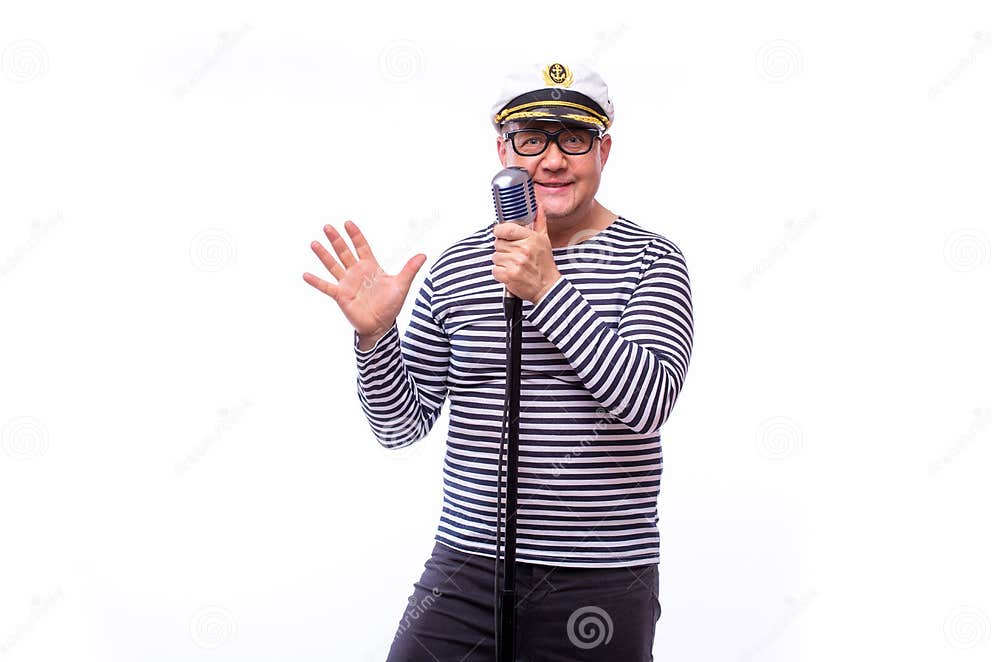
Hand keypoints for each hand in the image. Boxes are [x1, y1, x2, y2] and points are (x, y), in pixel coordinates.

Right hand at [303, 220, 425, 337]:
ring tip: (314, 243)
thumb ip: (410, 269)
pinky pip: (326, 287)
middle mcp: (356, 272)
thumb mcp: (401, 285)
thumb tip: (423, 255)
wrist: (381, 326)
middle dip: (336, 240)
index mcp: (370, 266)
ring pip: (333, 265)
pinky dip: (316, 282)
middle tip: (328, 227)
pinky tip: (306, 274)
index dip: (355, 235)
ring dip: (324, 255)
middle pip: (344, 252)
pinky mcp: (340, 295)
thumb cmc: (391, 305)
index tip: (348, 223)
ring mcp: (347, 283)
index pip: (361, 246)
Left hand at [492, 203, 560, 303]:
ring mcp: (515, 263)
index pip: (506, 228)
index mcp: (530, 239)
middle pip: (498, 243)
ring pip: (495, 257)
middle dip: (503, 249)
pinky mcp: (509, 276)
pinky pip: (494, 270)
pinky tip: (510, 273)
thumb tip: (539, 206)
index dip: (500, 231)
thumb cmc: (545, 265)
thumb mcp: (544, 240)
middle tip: (513, 254)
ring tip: (513, 265)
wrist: (547, 287)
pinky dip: (500, 273)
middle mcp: (523, 250)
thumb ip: (540, 222)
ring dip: (501, 262)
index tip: (501, 234)